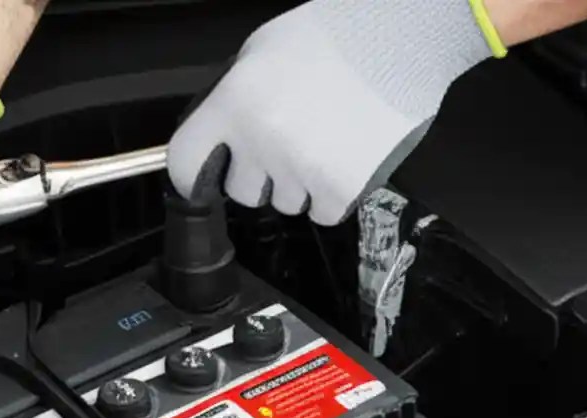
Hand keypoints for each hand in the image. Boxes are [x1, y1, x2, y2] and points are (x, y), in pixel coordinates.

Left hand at [167, 0, 494, 224]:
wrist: (401, 39)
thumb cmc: (330, 36)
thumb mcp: (259, 52)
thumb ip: (231, 96)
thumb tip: (218, 132)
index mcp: (232, 104)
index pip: (185, 163)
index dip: (193, 174)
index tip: (203, 177)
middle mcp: (260, 142)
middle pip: (241, 191)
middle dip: (259, 175)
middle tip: (287, 143)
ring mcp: (299, 169)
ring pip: (284, 203)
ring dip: (299, 184)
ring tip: (325, 143)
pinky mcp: (339, 189)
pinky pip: (321, 213)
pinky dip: (331, 195)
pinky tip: (345, 159)